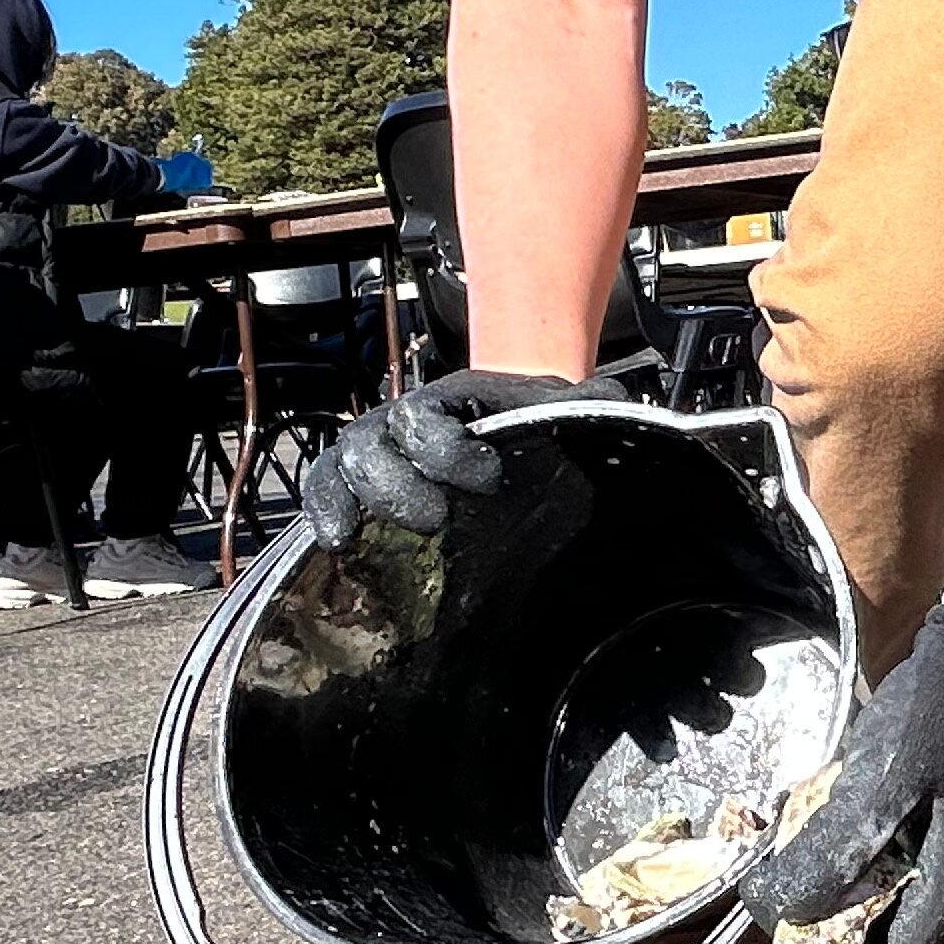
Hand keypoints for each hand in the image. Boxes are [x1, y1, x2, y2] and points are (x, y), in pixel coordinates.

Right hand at [299, 368, 611, 548]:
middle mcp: (401, 424)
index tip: (487, 478)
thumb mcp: (559, 411)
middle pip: (369, 445)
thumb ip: (586, 406)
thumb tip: (619, 400)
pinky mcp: (364, 491)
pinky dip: (324, 512)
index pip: (425, 418)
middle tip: (435, 519)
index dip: (448, 449)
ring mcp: (379, 456)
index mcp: (448, 402)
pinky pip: (326, 492)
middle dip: (396, 484)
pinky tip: (337, 542)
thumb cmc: (531, 426)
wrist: (510, 436)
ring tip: (359, 536)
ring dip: (348, 500)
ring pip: (340, 466)